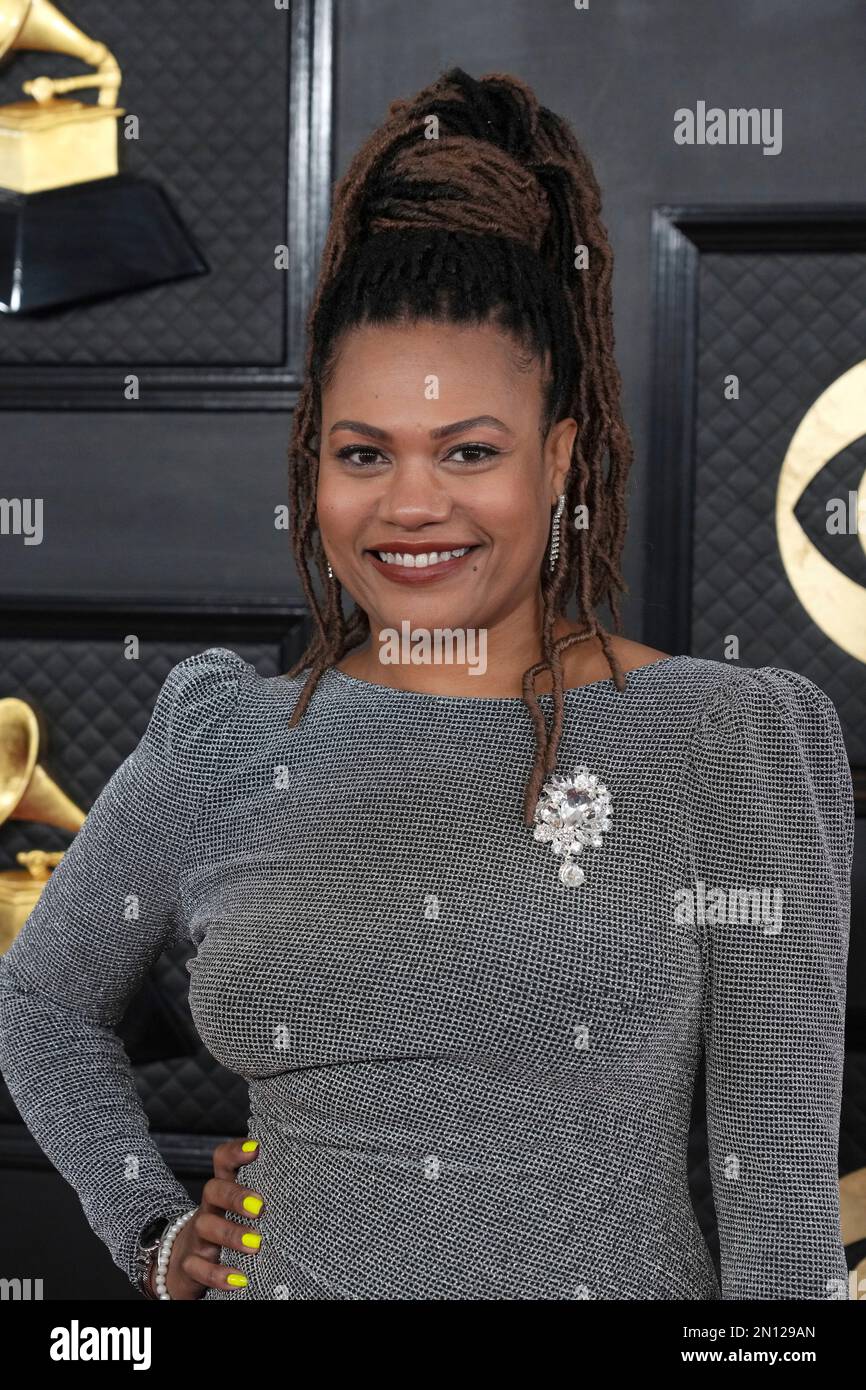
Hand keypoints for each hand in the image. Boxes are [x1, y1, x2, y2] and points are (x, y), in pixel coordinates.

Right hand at [146, 1138, 264, 1298]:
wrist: (182, 1263)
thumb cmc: (223, 1229)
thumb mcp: (236, 1210)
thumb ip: (260, 1196)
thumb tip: (302, 1186)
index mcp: (222, 1191)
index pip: (223, 1162)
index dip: (235, 1152)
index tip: (256, 1149)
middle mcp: (208, 1209)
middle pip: (213, 1190)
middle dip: (236, 1196)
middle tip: (260, 1207)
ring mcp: (196, 1237)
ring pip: (205, 1226)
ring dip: (231, 1234)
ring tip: (256, 1245)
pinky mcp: (190, 1265)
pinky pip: (198, 1268)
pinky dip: (218, 1274)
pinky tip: (238, 1280)